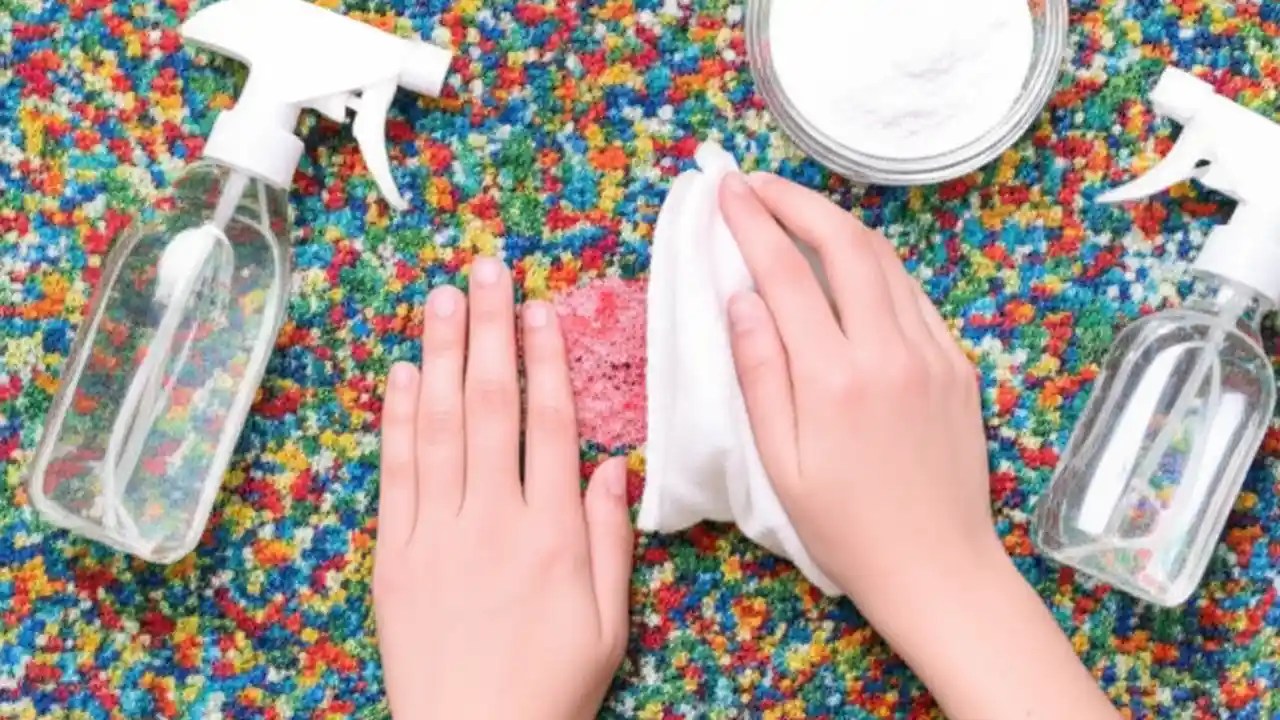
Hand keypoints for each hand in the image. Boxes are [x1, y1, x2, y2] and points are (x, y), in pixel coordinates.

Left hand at [373, 258, 633, 719]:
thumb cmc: (551, 688)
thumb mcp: (609, 624)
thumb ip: (610, 539)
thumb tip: (612, 464)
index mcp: (552, 535)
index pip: (547, 424)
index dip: (543, 359)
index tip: (539, 308)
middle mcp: (492, 521)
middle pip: (488, 406)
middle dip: (489, 331)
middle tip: (487, 269)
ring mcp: (436, 535)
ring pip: (437, 427)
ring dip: (439, 356)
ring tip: (442, 298)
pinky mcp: (393, 556)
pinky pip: (395, 475)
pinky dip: (396, 420)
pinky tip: (400, 375)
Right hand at [719, 173, 1116, 719]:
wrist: (938, 567)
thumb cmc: (845, 527)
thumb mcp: (780, 463)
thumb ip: (759, 374)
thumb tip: (739, 298)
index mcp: (834, 377)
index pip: (785, 273)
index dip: (751, 222)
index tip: (725, 191)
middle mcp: (889, 350)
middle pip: (844, 243)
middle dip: (796, 200)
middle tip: (756, 185)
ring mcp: (932, 352)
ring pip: (884, 259)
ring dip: (837, 224)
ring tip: (796, 212)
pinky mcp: (957, 364)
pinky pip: (912, 294)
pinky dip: (875, 264)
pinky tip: (849, 266)